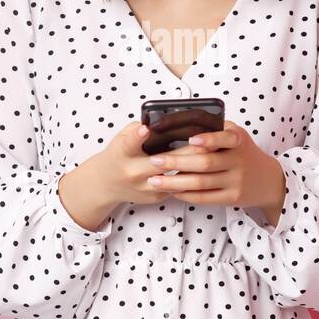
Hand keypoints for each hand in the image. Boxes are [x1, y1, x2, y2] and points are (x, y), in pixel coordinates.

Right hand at [88, 119, 213, 206]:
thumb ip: (138, 129)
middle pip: (160, 163)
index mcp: (122, 154)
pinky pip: (176, 187)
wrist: (107, 183)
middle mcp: (132, 173)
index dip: (137, 137)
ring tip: (210, 155)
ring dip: (192, 167)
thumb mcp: (121, 138)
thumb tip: (162, 121)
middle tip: (203, 142)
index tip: (145, 129)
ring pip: (173, 178)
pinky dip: (189, 177)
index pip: (128, 144)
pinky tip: (204, 169)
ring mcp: (144, 187)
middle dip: (183, 153)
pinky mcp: (155, 197)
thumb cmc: (119, 156)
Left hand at [144, 120, 286, 220]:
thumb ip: (216, 130)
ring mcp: (237, 181)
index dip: (208, 140)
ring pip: (201, 183)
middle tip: (155, 161)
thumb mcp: (236, 136)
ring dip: (175, 182)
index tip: (191, 140)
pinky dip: (186, 195)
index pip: (224, 138)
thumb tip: (181, 124)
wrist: (268, 180)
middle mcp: (239, 160)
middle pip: (205, 163)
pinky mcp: (233, 197)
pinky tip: (172, 191)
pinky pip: (206, 197)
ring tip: (155, 179)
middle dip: (177, 162)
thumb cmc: (243, 153)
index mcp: (238, 140)